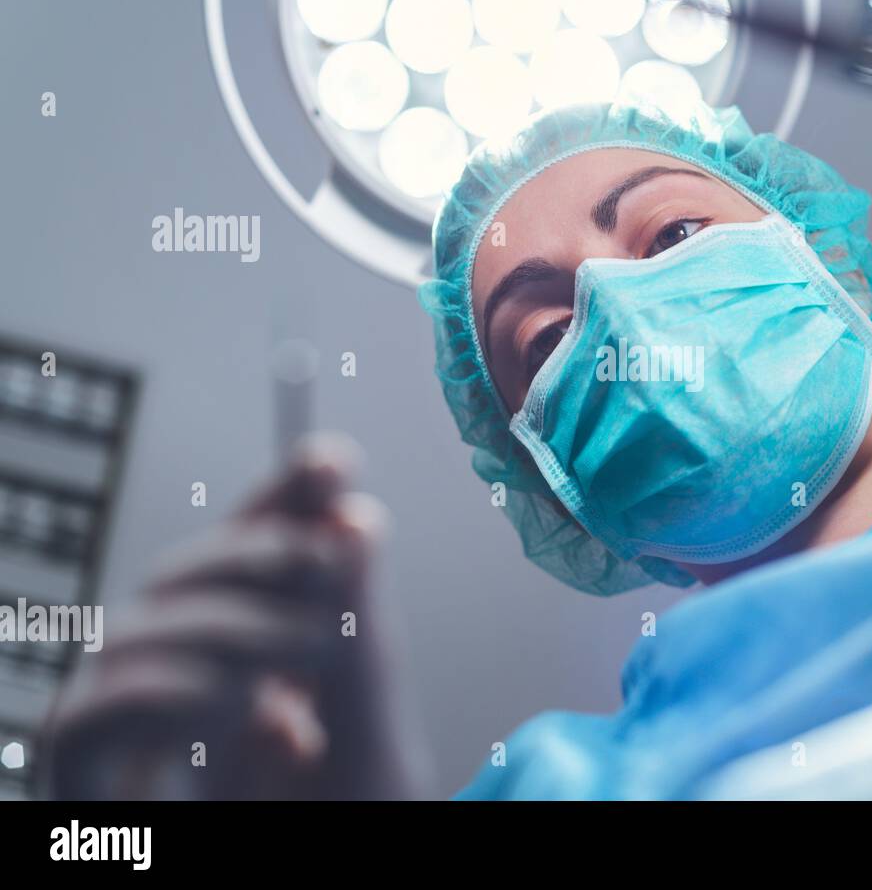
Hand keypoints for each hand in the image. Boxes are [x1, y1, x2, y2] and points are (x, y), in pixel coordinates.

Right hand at [39, 434, 418, 798]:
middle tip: (331, 556)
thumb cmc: (346, 829)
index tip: (333, 460)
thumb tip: (359, 517)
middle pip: (177, 583)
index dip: (279, 505)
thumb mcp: (371, 738)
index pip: (246, 571)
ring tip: (318, 647)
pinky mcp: (91, 795)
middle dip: (255, 552)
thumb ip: (363, 643)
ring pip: (131, 636)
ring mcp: (130, 753)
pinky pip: (80, 721)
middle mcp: (182, 707)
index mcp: (251, 686)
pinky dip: (161, 694)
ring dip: (231, 625)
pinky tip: (245, 706)